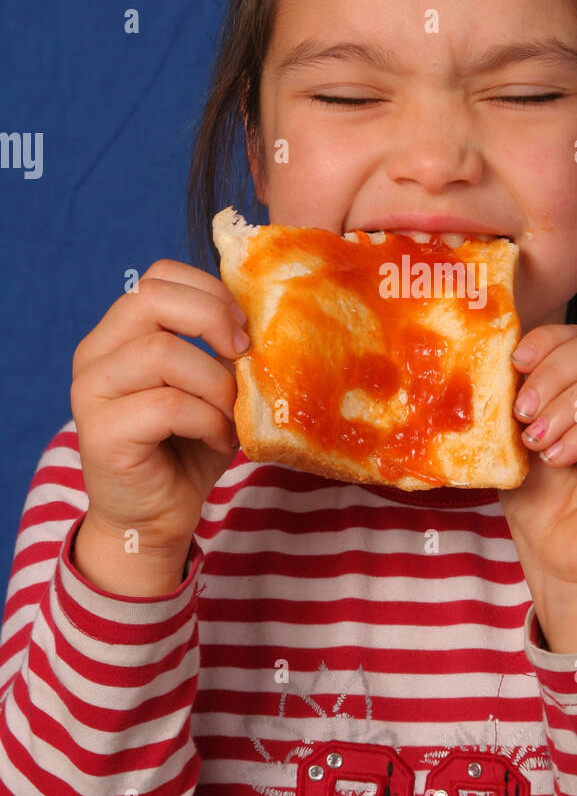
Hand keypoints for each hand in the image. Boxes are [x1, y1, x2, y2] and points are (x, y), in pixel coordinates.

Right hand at [70, 260, 247, 571]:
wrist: (155, 518)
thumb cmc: (187, 448)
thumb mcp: (212, 387)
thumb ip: (224, 350)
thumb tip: (265, 320)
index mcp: (119, 334)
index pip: (157, 277)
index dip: (208, 291)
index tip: (243, 327)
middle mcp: (94, 354)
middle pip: (150, 298)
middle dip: (211, 319)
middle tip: (243, 355)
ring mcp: (90, 392)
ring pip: (162, 352)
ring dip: (214, 381)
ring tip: (231, 411)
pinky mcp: (100, 432)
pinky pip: (167, 405)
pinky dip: (207, 419)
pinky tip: (219, 438)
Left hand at [497, 326, 576, 652]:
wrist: (567, 571)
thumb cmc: (545, 511)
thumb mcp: (518, 441)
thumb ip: (519, 398)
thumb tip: (497, 356)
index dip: (548, 342)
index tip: (513, 364)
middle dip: (553, 373)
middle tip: (522, 414)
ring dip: (566, 407)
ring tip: (537, 443)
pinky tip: (559, 457)